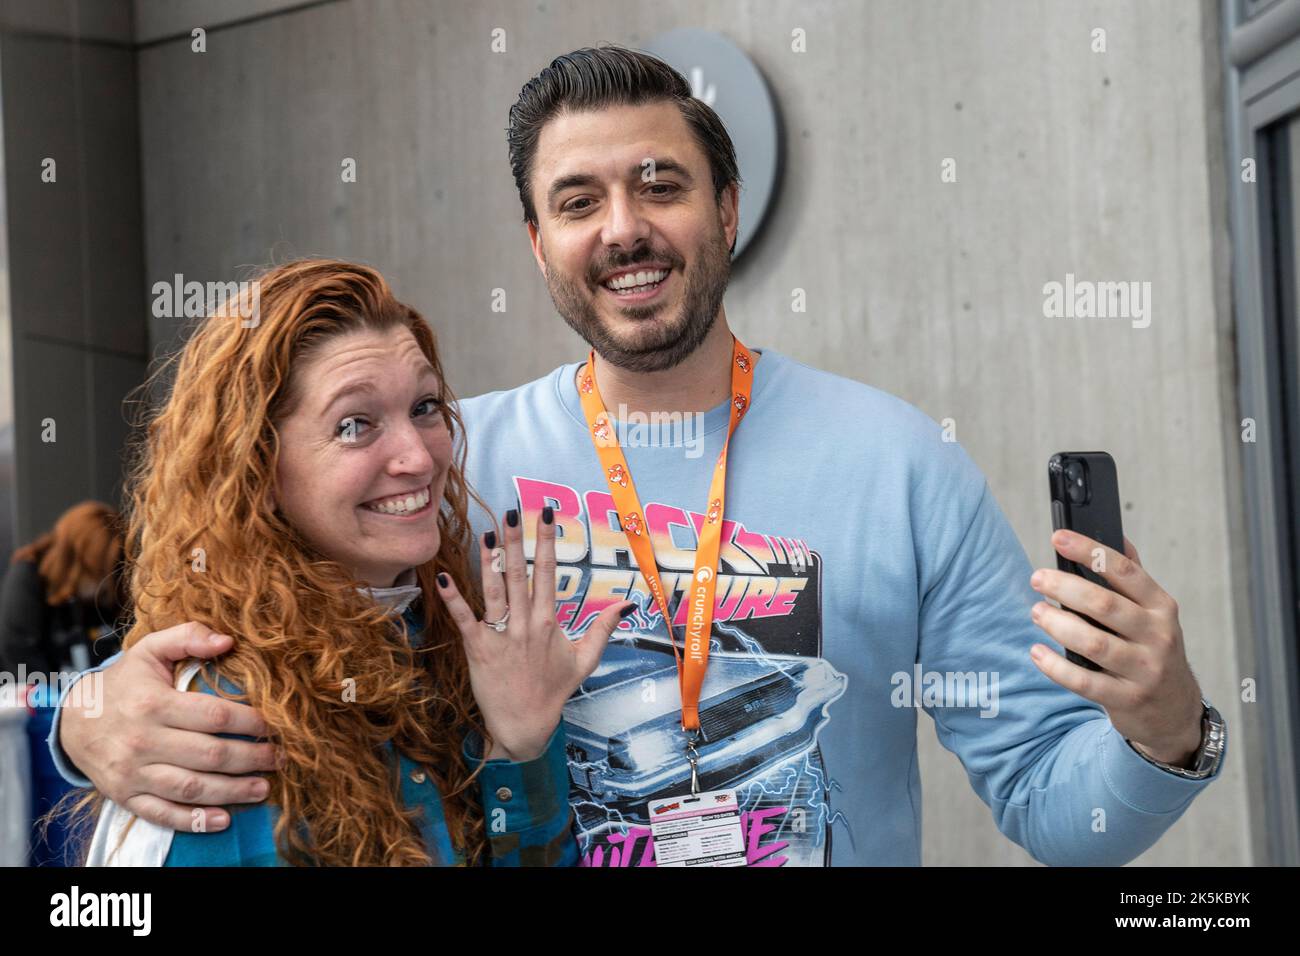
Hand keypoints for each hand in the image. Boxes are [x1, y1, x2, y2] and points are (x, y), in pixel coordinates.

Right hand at [61, 621, 278, 830]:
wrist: (73, 721)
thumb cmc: (124, 684)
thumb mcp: (149, 650)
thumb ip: (188, 638)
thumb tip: (228, 640)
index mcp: (153, 704)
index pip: (214, 716)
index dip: (250, 722)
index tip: (273, 726)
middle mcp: (142, 741)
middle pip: (209, 755)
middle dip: (251, 758)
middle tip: (279, 759)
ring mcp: (132, 773)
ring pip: (191, 788)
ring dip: (232, 791)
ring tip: (263, 788)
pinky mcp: (125, 796)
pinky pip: (162, 813)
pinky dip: (193, 820)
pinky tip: (223, 819)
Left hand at [437, 506, 631, 761]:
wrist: (525, 725)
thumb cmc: (554, 690)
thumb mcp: (585, 660)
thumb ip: (603, 628)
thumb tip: (627, 604)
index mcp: (549, 622)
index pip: (548, 573)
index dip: (547, 542)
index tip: (546, 515)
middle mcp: (525, 624)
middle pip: (519, 575)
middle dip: (516, 541)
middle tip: (512, 511)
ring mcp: (500, 636)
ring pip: (494, 591)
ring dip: (488, 561)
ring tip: (485, 533)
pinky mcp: (478, 649)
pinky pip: (465, 620)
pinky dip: (454, 599)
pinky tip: (444, 578)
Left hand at [1028, 531, 1203, 766]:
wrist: (1174, 710)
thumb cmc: (1153, 649)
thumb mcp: (1154, 613)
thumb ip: (1133, 578)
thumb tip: (1115, 536)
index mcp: (1161, 607)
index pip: (1125, 570)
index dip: (1090, 551)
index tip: (1058, 537)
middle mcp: (1157, 636)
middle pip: (1105, 605)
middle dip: (1065, 587)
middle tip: (1037, 578)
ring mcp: (1144, 670)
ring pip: (1094, 644)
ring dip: (1058, 624)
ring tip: (1036, 612)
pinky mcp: (1126, 699)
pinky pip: (1084, 683)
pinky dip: (1056, 666)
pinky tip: (1036, 652)